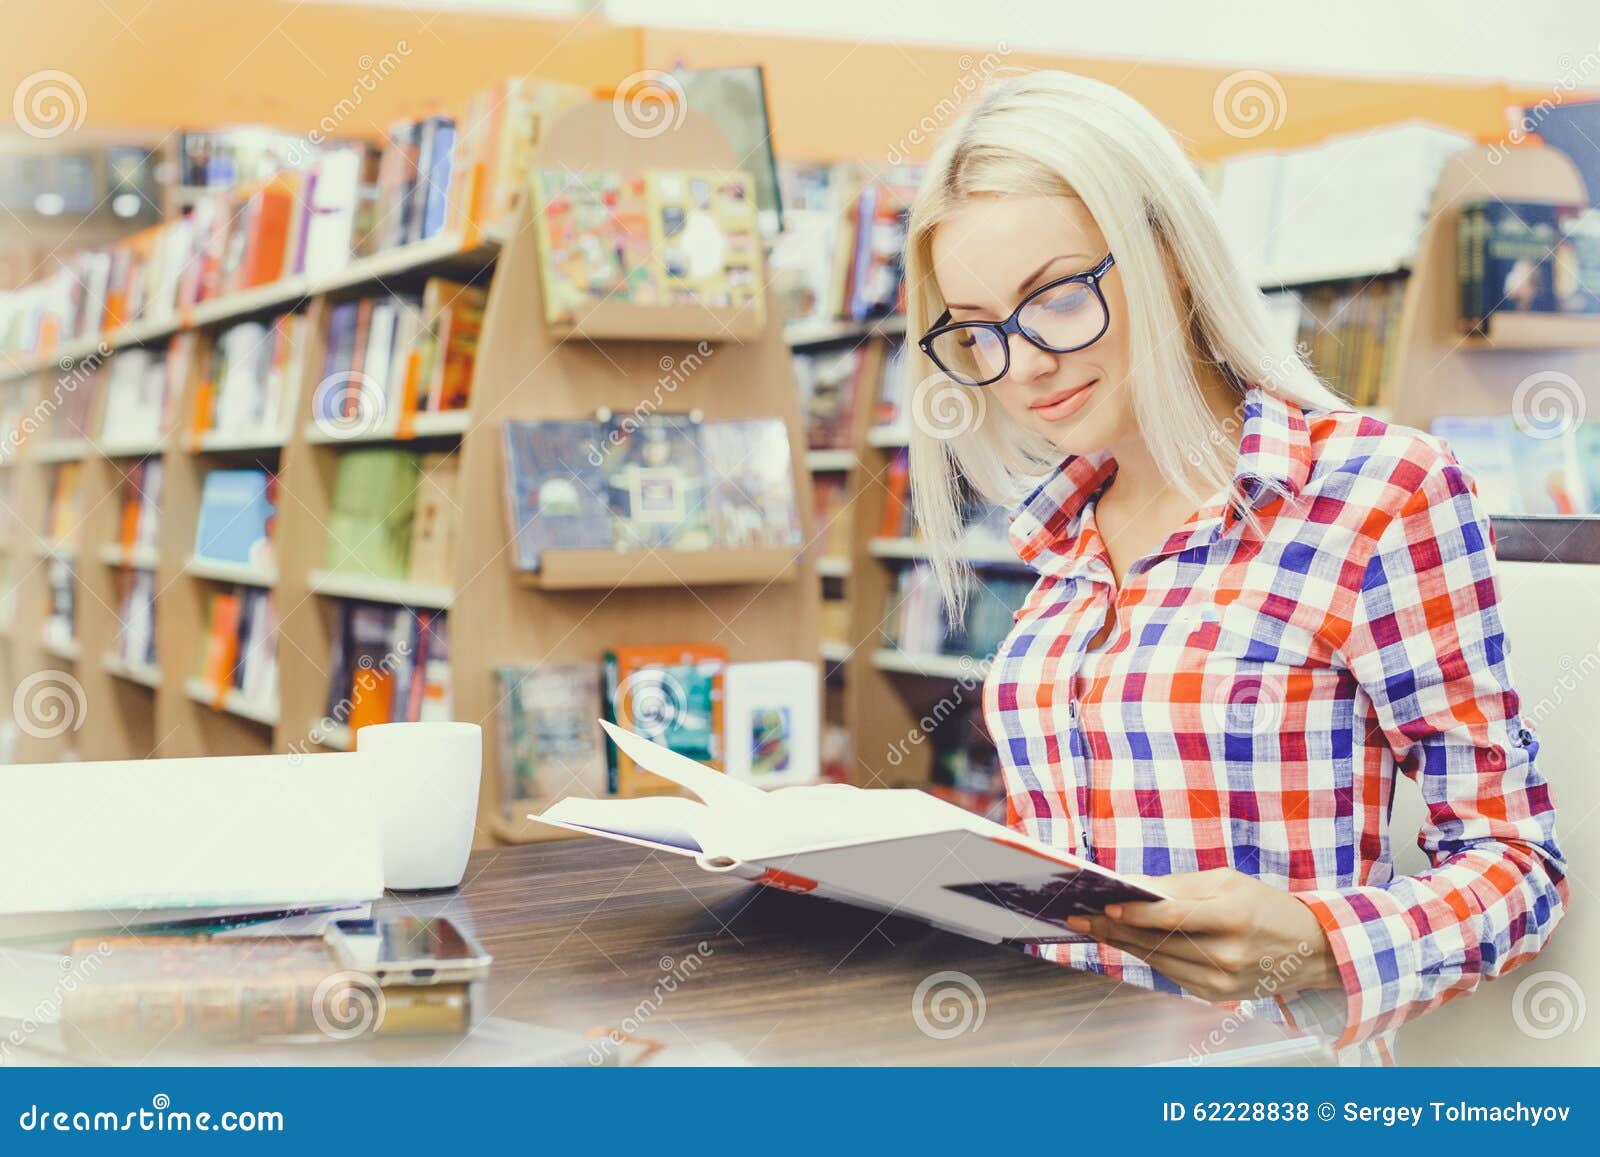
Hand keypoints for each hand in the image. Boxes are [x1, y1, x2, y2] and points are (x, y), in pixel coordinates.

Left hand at [1065, 867, 1340, 1001]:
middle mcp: (1228, 954)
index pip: (1174, 917)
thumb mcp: (1228, 882)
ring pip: (1159, 961)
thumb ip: (1180, 886)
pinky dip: (1148, 957)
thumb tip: (1134, 887)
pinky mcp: (1217, 995)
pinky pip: (1171, 973)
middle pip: (1158, 942)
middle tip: (1081, 917)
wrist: (1310, 949)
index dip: (1136, 913)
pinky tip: (1125, 943)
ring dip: (1123, 944)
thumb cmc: (1264, 905)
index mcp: (1234, 917)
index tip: (1106, 906)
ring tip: (1093, 928)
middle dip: (1115, 929)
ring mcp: (1223, 980)